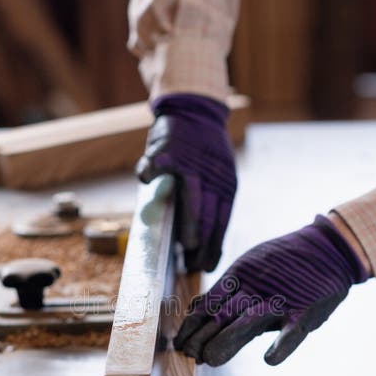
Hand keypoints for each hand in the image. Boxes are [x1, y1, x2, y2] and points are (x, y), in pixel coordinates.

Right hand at [136, 93, 236, 271]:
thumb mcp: (217, 174)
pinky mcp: (165, 154)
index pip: (222, 221)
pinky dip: (150, 193)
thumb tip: (200, 245)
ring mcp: (188, 164)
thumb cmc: (203, 150)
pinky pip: (155, 178)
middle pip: (210, 215)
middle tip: (195, 265)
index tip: (207, 266)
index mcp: (226, 183)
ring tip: (188, 248)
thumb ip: (210, 204)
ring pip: (191, 200)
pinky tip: (149, 212)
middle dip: (203, 244)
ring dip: (190, 226)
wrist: (194, 109)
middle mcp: (211, 174)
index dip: (214, 246)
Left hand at [174, 214, 369, 365]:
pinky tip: (270, 359)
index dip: (191, 325)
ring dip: (228, 340)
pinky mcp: (305, 313)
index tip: (179, 344)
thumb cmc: (285, 267)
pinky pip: (291, 332)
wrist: (329, 250)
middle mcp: (255, 290)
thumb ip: (227, 293)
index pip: (207, 305)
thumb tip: (194, 313)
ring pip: (249, 322)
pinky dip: (281, 346)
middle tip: (189, 355)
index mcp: (239, 280)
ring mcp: (280, 301)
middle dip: (202, 336)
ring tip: (211, 358)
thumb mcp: (252, 272)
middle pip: (222, 315)